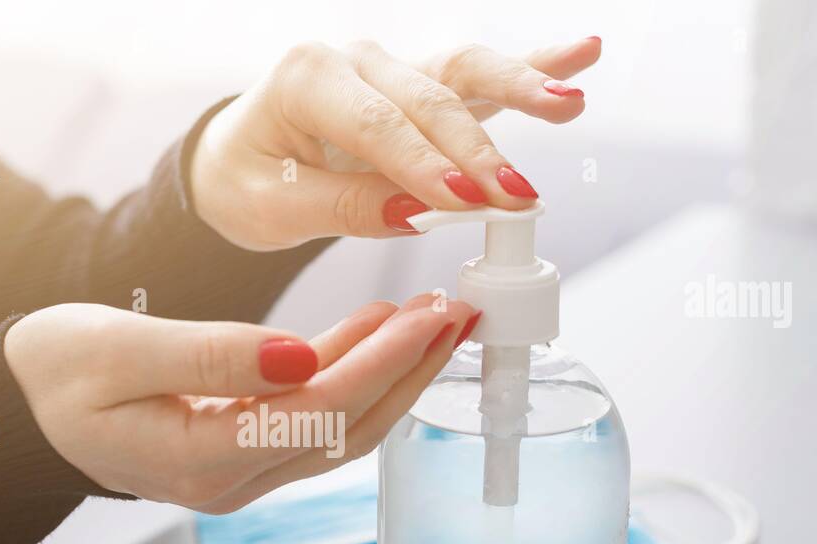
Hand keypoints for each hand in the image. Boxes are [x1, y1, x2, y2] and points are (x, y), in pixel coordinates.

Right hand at [4, 296, 478, 512]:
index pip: (315, 412)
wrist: (19, 413)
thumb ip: (209, 356)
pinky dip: (350, 376)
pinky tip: (376, 332)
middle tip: (459, 313)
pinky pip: (311, 420)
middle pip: (345, 430)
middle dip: (410, 372)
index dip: (379, 363)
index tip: (427, 314)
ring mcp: (238, 475)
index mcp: (198, 461)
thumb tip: (299, 357)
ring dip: (393, 376)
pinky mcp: (240, 454)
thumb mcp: (116, 350)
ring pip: (338, 429)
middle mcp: (229, 482)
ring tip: (435, 318)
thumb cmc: (52, 375)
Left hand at [190, 37, 600, 249]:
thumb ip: (343, 208)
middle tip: (517, 199)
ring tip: (569, 101)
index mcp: (306, 79)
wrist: (237, 161)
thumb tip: (415, 214)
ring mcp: (392, 68)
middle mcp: (355, 61)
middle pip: (429, 102)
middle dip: (477, 154)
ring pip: (462, 73)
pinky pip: (475, 78)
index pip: (377, 126)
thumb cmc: (247, 182)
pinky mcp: (420, 88)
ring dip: (519, 87)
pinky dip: (528, 67)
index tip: (465, 204)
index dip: (424, 167)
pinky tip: (579, 57)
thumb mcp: (273, 207)